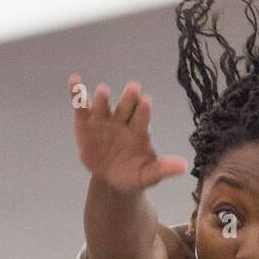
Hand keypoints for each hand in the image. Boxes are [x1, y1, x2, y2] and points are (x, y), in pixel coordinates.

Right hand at [68, 73, 186, 192]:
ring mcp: (103, 119)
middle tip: (133, 88)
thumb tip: (184, 167)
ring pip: (103, 105)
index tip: (146, 102)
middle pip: (126, 106)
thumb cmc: (133, 174)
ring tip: (103, 91)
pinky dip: (76, 93)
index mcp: (139, 130)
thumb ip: (163, 169)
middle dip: (129, 98)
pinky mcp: (85, 121)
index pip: (143, 118)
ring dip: (103, 98)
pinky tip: (74, 81)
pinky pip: (81, 105)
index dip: (143, 111)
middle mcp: (123, 120)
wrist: (111, 177)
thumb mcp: (148, 176)